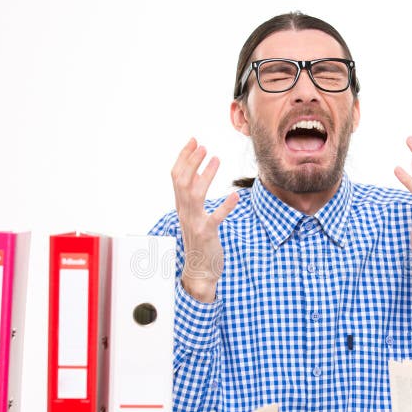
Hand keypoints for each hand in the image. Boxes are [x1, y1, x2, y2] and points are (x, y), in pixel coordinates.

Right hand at [171, 138, 238, 301]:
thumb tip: (201, 171)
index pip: (176, 176)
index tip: (194, 141)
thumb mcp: (196, 214)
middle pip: (182, 181)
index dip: (183, 157)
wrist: (199, 271)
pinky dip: (225, 207)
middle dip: (191, 162)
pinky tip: (235, 197)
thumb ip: (196, 194)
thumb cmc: (200, 241)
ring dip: (206, 176)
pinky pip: (215, 218)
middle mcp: (184, 212)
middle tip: (203, 146)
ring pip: (194, 194)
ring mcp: (194, 223)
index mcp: (181, 206)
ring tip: (216, 160)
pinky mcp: (207, 234)